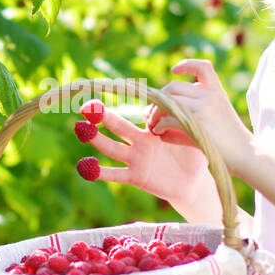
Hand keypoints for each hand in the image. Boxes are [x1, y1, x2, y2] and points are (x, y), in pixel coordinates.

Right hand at [74, 105, 211, 205]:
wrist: (194, 184)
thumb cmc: (194, 156)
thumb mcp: (194, 136)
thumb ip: (188, 122)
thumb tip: (187, 104)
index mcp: (153, 129)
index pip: (139, 113)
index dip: (130, 105)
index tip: (120, 91)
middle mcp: (140, 142)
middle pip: (118, 127)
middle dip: (102, 116)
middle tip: (86, 106)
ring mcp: (136, 160)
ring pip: (112, 148)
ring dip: (96, 139)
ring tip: (80, 129)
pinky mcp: (136, 177)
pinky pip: (116, 174)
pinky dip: (101, 172)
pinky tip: (86, 167)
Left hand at [147, 59, 255, 178]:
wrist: (247, 156)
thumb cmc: (229, 145)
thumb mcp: (212, 124)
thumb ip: (188, 118)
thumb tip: (155, 121)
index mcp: (217, 93)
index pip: (203, 67)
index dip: (187, 64)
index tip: (174, 70)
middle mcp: (210, 96)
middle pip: (174, 86)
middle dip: (158, 98)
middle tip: (151, 114)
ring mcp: (204, 108)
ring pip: (168, 101)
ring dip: (154, 112)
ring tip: (153, 124)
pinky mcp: (198, 123)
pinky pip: (169, 118)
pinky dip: (159, 125)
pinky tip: (159, 132)